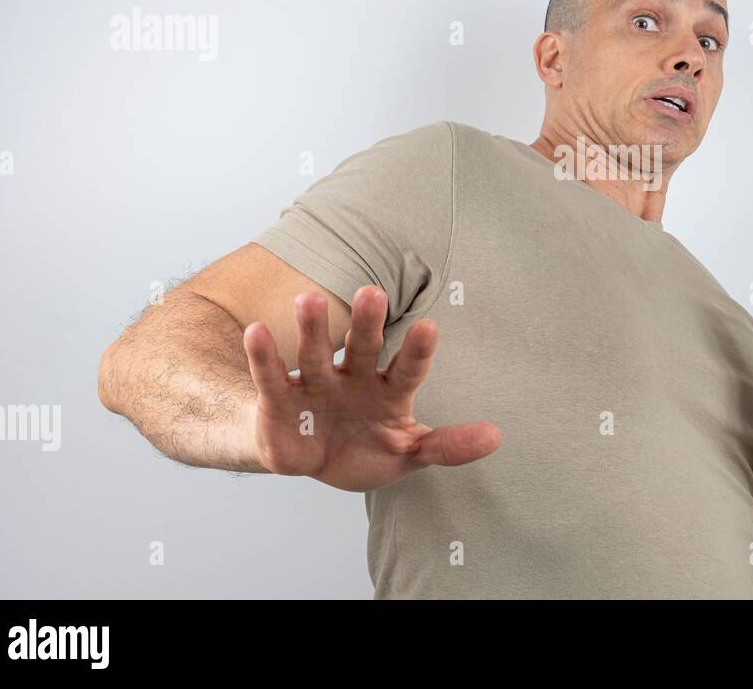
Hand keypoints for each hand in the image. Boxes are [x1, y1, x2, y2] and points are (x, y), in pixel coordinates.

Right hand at [242, 286, 501, 490]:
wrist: (313, 461)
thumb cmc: (366, 448)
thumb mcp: (408, 452)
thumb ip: (447, 445)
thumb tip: (496, 437)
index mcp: (388, 391)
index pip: (407, 368)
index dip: (417, 351)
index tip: (429, 326)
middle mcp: (354, 378)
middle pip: (362, 348)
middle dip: (367, 323)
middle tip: (373, 291)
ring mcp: (317, 385)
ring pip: (315, 354)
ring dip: (313, 329)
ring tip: (309, 300)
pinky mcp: (280, 400)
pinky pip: (272, 376)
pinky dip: (264, 356)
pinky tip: (257, 332)